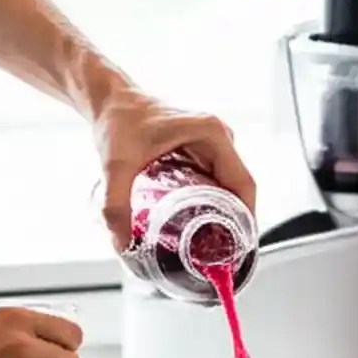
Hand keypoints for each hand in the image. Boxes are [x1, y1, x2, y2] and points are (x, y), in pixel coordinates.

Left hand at [92, 87, 256, 251]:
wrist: (111, 100)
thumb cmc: (118, 120)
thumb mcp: (115, 166)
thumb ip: (115, 206)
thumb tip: (122, 244)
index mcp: (211, 135)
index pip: (243, 184)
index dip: (247, 219)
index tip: (238, 248)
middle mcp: (219, 137)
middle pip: (239, 189)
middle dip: (234, 224)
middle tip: (221, 257)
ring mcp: (213, 144)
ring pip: (229, 188)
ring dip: (225, 216)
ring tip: (213, 248)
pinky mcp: (202, 151)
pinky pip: (217, 182)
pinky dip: (213, 205)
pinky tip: (201, 227)